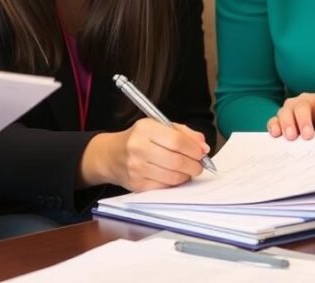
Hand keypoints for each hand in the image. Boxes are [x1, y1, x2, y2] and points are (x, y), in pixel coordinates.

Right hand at [80, 119, 209, 191]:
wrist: (111, 155)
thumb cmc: (139, 139)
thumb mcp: (158, 126)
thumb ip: (183, 133)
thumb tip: (203, 146)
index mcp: (145, 129)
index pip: (177, 141)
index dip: (194, 149)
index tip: (201, 152)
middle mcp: (138, 148)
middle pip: (177, 161)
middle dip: (194, 165)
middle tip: (198, 165)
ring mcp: (136, 168)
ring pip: (173, 177)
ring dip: (186, 176)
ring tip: (187, 170)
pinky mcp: (137, 185)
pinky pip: (164, 187)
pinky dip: (174, 183)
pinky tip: (174, 177)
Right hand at [267, 93, 314, 139]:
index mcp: (312, 100)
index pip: (307, 106)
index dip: (306, 120)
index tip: (309, 135)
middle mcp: (297, 103)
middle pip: (295, 108)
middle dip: (299, 122)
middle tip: (304, 136)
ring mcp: (286, 111)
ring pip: (283, 113)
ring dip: (286, 125)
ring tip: (290, 138)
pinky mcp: (277, 122)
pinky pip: (272, 122)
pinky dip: (273, 127)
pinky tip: (276, 135)